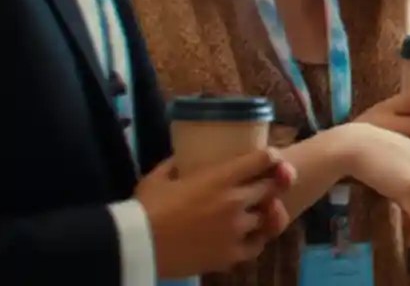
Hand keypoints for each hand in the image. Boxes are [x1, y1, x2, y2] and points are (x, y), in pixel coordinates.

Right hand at [138, 149, 296, 278]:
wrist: (137, 246)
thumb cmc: (145, 207)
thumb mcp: (159, 177)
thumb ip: (176, 163)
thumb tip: (183, 156)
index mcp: (221, 178)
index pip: (264, 159)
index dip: (271, 157)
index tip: (268, 159)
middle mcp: (236, 201)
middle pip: (272, 188)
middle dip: (270, 185)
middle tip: (262, 187)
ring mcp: (236, 230)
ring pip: (267, 218)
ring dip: (261, 214)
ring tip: (251, 214)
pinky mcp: (231, 255)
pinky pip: (257, 246)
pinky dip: (254, 240)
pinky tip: (244, 237)